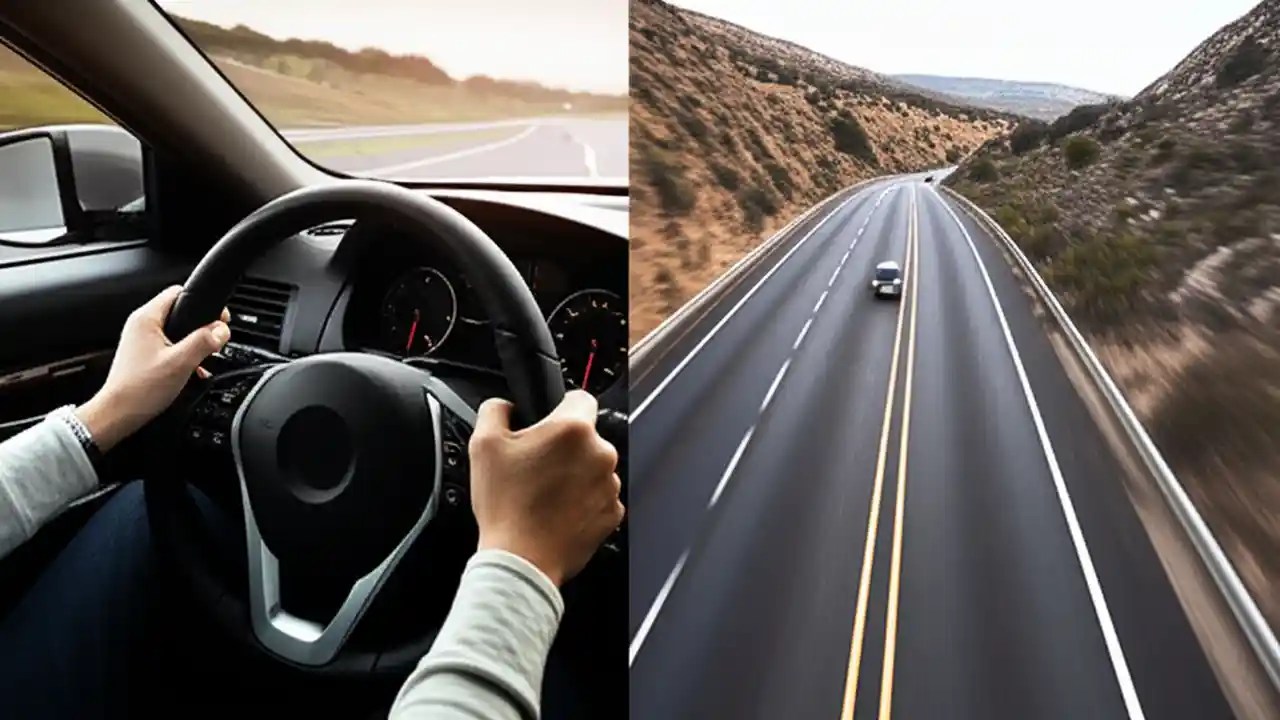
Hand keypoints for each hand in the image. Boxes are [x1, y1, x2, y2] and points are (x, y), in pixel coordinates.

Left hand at [75, 286, 230, 451]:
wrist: (118, 414)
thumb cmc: (140, 389)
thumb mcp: (180, 363)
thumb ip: (203, 342)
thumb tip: (221, 330)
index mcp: (146, 319)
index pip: (178, 293)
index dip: (203, 303)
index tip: (219, 319)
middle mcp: (141, 325)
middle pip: (180, 312)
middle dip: (201, 326)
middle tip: (214, 341)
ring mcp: (141, 340)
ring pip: (177, 331)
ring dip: (194, 343)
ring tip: (203, 358)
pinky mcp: (144, 354)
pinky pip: (171, 346)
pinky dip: (184, 354)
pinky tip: (192, 370)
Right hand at [469, 390, 623, 586]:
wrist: (522, 560)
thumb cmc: (506, 506)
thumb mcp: (483, 445)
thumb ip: (495, 409)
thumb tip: (505, 405)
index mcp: (573, 429)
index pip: (580, 397)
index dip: (560, 406)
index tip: (547, 423)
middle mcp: (601, 454)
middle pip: (586, 436)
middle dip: (563, 446)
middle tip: (535, 465)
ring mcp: (610, 485)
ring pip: (593, 466)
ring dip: (574, 473)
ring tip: (543, 493)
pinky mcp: (612, 512)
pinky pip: (599, 495)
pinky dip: (582, 500)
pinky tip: (557, 510)